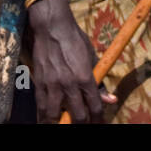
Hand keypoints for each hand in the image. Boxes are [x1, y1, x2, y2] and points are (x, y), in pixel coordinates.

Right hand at [29, 0, 115, 121]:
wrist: (52, 28)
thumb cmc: (75, 39)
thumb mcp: (92, 57)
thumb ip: (99, 81)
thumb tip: (110, 99)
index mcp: (85, 77)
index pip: (95, 106)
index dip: (99, 118)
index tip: (99, 121)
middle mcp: (69, 84)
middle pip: (78, 115)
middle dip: (83, 123)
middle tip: (85, 123)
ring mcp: (52, 85)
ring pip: (55, 116)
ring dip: (60, 123)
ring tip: (63, 123)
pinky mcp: (39, 83)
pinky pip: (40, 106)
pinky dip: (43, 116)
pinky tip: (46, 119)